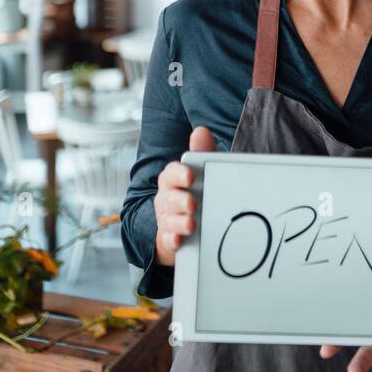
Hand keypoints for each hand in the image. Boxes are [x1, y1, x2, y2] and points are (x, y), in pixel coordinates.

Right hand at [153, 125, 215, 266]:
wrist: (190, 224)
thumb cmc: (198, 190)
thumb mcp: (204, 170)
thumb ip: (202, 151)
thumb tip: (201, 131)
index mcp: (173, 179)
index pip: (171, 173)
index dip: (179, 174)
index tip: (190, 176)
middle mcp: (166, 198)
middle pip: (169, 197)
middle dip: (180, 200)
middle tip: (193, 203)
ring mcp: (167, 218)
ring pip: (168, 219)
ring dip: (179, 222)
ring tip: (191, 224)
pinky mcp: (170, 237)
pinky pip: (168, 239)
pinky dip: (174, 240)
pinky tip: (180, 240)